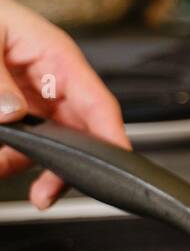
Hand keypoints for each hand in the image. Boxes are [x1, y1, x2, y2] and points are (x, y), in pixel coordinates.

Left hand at [0, 0, 128, 208]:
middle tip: (45, 193)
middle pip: (78, 131)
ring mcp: (34, 95)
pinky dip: (11, 155)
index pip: (98, 103)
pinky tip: (2, 158)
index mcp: (57, 57)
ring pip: (48, 141)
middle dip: (64, 164)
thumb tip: (13, 114)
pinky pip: (23, 139)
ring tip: (4, 165)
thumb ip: (0, 79)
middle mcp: (52, 80)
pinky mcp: (14, 107)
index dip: (111, 136)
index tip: (117, 165)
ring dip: (27, 161)